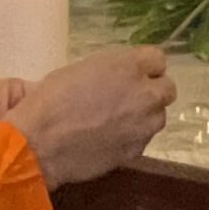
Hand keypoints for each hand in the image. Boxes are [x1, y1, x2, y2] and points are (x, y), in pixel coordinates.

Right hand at [9, 48, 175, 189]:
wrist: (41, 142)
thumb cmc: (52, 98)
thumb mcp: (83, 69)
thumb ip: (113, 71)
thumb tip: (120, 79)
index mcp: (129, 66)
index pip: (158, 58)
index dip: (145, 66)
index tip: (133, 73)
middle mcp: (144, 94)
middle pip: (167, 89)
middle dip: (152, 91)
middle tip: (130, 97)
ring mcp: (143, 126)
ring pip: (158, 117)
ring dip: (144, 116)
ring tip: (119, 120)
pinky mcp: (136, 151)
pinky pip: (143, 140)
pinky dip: (132, 138)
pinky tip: (110, 139)